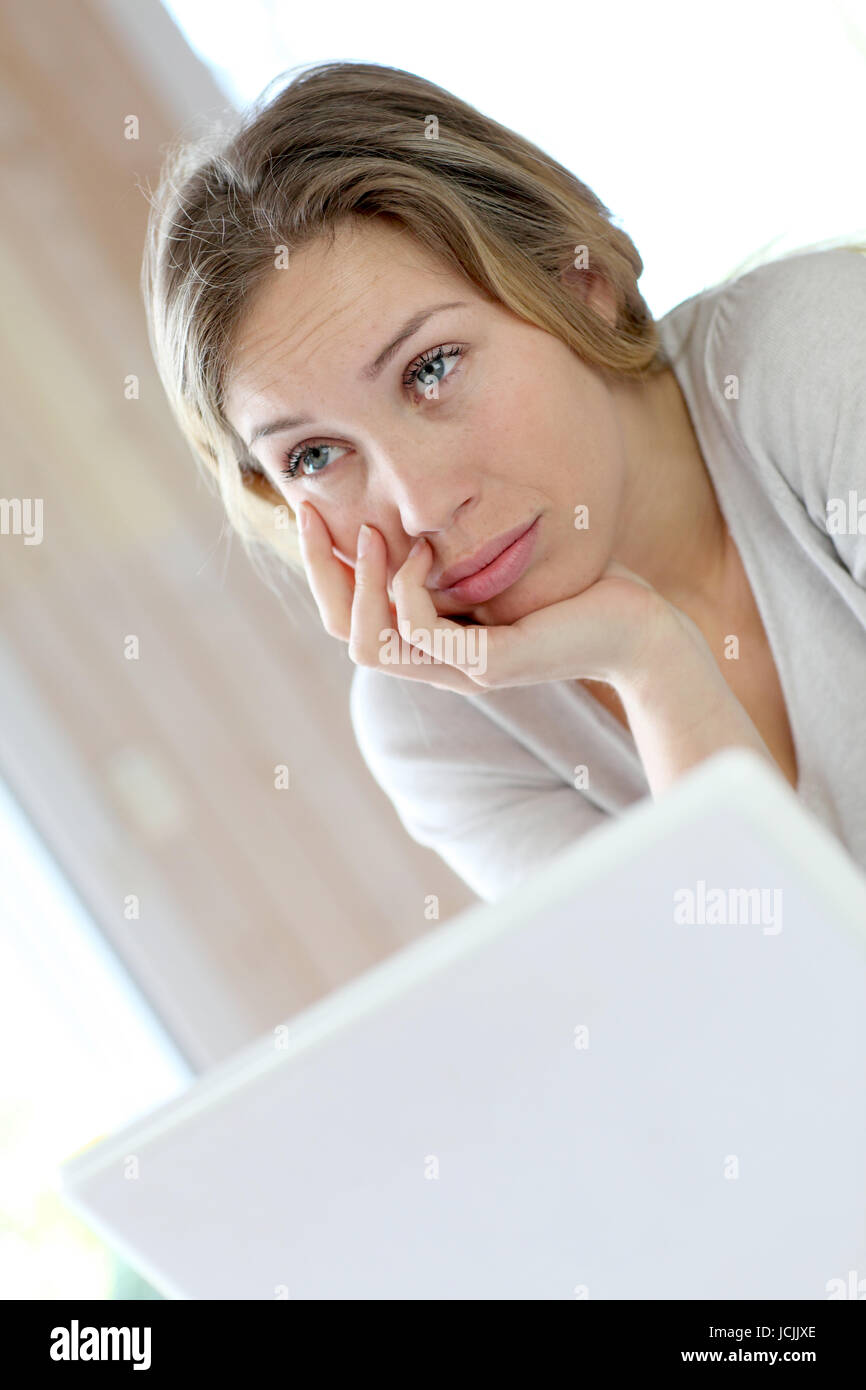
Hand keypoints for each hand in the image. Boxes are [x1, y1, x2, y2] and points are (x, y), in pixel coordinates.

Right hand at [297, 501, 695, 692]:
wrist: (644, 627)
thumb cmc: (580, 587)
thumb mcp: (501, 558)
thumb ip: (454, 546)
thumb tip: (411, 500)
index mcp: (436, 640)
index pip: (349, 617)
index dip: (318, 568)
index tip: (306, 507)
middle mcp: (440, 663)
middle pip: (344, 633)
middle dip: (317, 571)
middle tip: (310, 511)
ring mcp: (463, 669)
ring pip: (368, 644)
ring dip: (358, 582)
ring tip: (370, 531)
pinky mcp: (493, 663)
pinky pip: (420, 632)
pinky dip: (407, 588)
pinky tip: (424, 548)